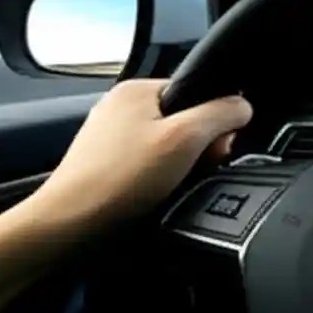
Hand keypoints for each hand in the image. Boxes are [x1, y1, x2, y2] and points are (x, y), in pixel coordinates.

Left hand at [24, 79, 252, 233]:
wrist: (69, 224)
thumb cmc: (122, 178)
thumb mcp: (186, 138)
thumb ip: (222, 113)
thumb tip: (243, 106)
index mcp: (138, 88)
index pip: (197, 92)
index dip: (216, 121)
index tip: (216, 149)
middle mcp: (120, 106)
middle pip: (184, 119)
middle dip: (199, 146)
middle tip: (195, 170)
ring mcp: (108, 136)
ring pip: (166, 144)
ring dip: (180, 165)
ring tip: (173, 186)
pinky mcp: (103, 164)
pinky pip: (147, 164)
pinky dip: (158, 178)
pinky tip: (155, 194)